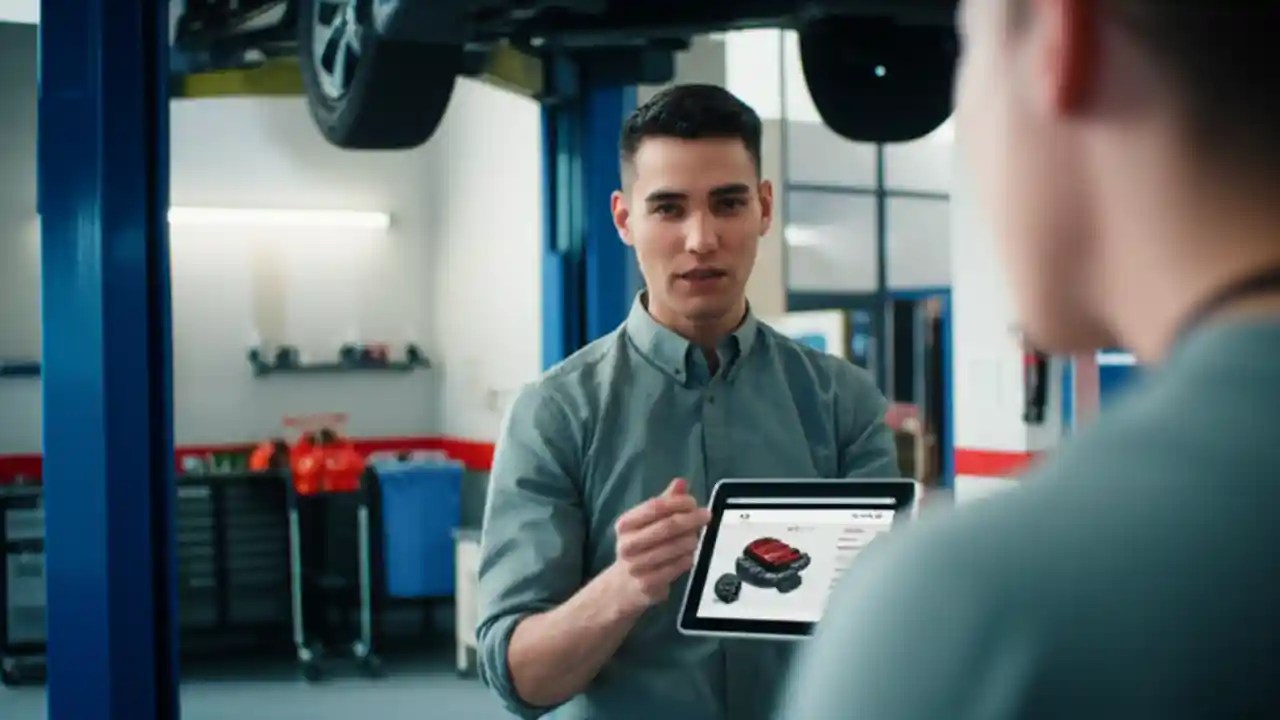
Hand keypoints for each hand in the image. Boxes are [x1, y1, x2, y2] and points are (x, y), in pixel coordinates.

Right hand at [607, 478, 711, 618]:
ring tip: (696, 537)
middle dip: (691, 519)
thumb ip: (664, 502)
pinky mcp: (648, 583)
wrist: (623, 586)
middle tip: (706, 516)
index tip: (694, 502)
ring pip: (676, 546)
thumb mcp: (646, 523)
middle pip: (668, 526)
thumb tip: (680, 482)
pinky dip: (688, 558)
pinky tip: (689, 555)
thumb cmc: (639, 548)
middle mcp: (627, 544)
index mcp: (625, 524)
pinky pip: (678, 566)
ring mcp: (636, 566)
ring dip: (692, 539)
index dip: (678, 502)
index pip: (655, 506)